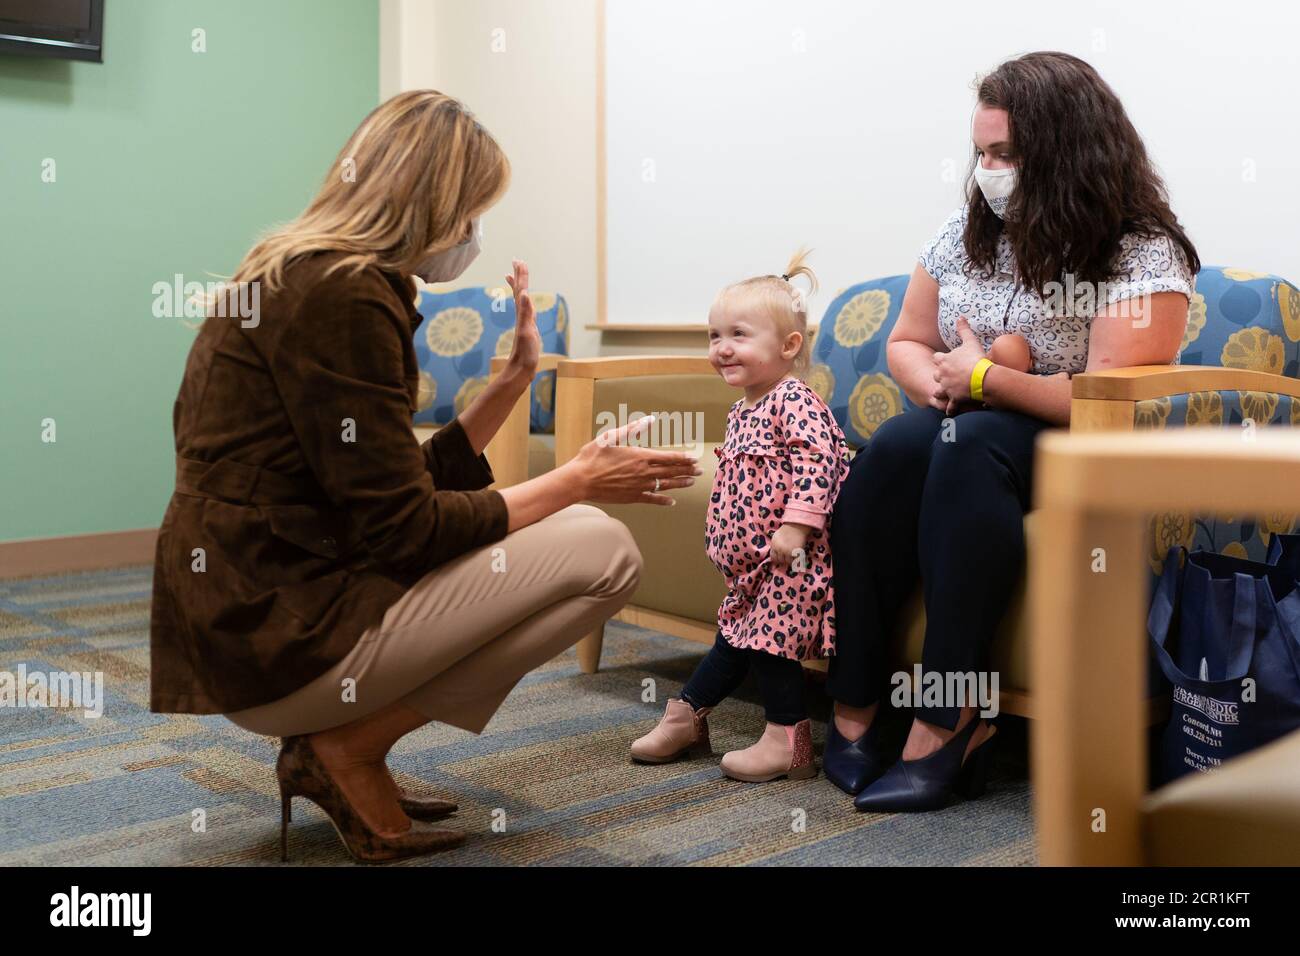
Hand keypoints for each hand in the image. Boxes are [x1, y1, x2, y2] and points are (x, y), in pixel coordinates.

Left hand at [503, 259, 540, 380]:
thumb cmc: (525, 353)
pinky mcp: (527, 328)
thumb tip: (524, 294)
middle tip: (517, 260)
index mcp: (522, 313)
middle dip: (519, 275)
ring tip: (514, 275)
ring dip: (519, 286)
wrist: (521, 369)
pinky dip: (524, 302)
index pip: (522, 290)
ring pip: (521, 299)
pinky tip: (524, 302)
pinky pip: (525, 310)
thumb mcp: (527, 332)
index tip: (519, 261)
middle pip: (520, 291)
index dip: (521, 275)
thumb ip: (525, 313)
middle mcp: (522, 315)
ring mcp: (524, 322)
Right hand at [566, 415, 702, 505]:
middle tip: (700, 471)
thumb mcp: (611, 436)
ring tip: (691, 482)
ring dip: (680, 483)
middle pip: (671, 471)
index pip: (669, 457)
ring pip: (665, 485)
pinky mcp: (632, 497)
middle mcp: (643, 472)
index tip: (694, 458)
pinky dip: (663, 500)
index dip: (683, 458)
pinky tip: (672, 502)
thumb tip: (649, 420)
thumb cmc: (593, 456)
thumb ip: (632, 429)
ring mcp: (639, 486)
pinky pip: (652, 499)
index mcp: (640, 456)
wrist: (580, 480)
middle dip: (687, 470)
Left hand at [770, 522, 810, 570]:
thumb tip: (775, 553)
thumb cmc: (787, 530)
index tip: (780, 559)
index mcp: (774, 545)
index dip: (777, 559)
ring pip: (787, 562)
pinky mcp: (795, 552)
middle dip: (783, 561)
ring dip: (790, 561)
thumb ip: (775, 545)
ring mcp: (788, 551)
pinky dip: (796, 560)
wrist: (797, 526)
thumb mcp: (776, 536)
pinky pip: (795, 560)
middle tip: (787, 559)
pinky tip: (797, 557)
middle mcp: (780, 549)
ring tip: (792, 558)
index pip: (773, 557)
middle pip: (780, 560)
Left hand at [932, 316, 987, 407]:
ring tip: (946, 394)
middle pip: (936, 375)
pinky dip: (950, 409)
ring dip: (942, 393)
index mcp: (943, 360)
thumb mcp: (970, 341)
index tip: (945, 360)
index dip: (941, 360)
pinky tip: (950, 411)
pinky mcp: (952, 398)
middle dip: (941, 376)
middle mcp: (941, 374)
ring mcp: (946, 387)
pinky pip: (949, 406)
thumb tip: (960, 317)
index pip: (937, 359)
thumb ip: (963, 329)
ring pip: (938, 392)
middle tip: (948, 378)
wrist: (981, 377)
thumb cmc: (976, 358)